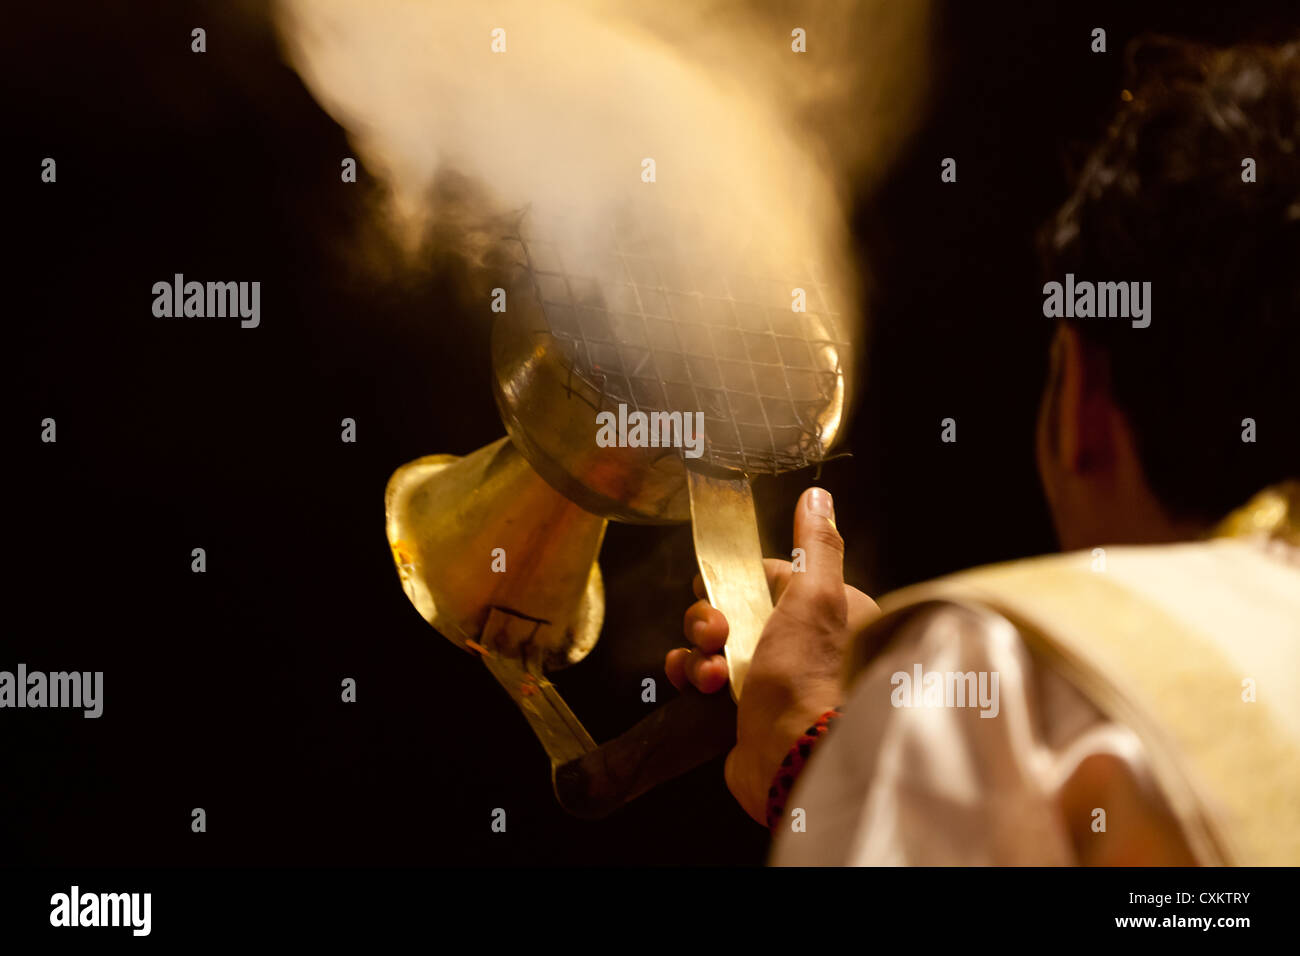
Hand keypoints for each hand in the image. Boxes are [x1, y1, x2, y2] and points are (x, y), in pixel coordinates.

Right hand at [665, 487, 878, 823]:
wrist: (796, 758)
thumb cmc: (812, 677)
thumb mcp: (817, 596)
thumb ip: (815, 545)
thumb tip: (817, 497)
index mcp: (826, 613)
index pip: (770, 577)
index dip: (740, 577)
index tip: (722, 583)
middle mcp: (800, 645)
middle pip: (735, 607)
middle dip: (712, 616)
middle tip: (718, 631)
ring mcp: (770, 680)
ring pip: (714, 643)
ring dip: (700, 650)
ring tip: (712, 670)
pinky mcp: (742, 711)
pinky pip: (702, 678)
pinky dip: (693, 677)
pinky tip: (700, 686)